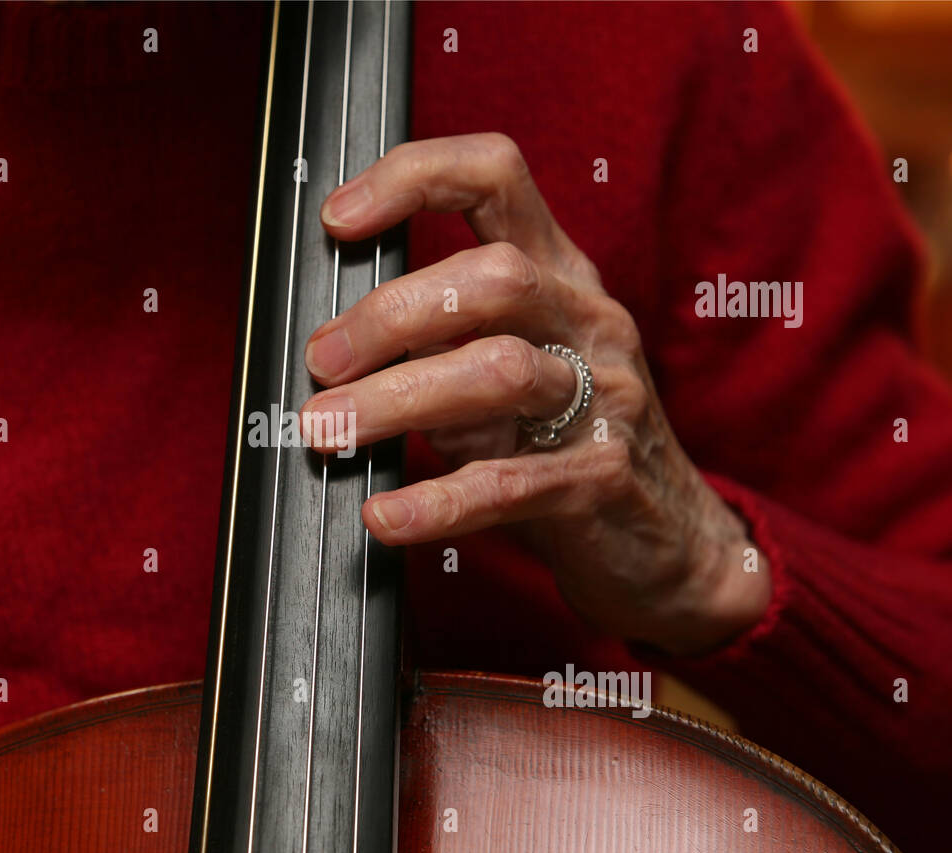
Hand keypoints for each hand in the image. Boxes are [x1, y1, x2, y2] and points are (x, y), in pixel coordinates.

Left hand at [300, 133, 769, 655]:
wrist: (666, 539)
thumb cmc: (563, 442)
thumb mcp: (504, 372)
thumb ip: (436, 346)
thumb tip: (332, 349)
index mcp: (559, 274)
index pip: (497, 178)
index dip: (414, 179)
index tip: (338, 220)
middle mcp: (587, 320)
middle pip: (494, 278)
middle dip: (391, 315)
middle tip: (322, 362)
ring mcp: (606, 397)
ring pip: (500, 372)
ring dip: (396, 399)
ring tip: (328, 432)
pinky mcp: (602, 479)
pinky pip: (510, 484)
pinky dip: (436, 502)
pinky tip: (383, 516)